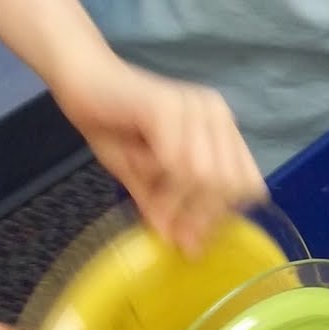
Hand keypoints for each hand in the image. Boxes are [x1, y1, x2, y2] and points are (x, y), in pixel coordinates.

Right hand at [53, 52, 266, 254]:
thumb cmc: (114, 127)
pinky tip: (137, 168)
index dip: (222, 216)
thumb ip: (172, 209)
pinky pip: (173, 161)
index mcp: (224, 130)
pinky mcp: (168, 106)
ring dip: (173, 199)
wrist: (80, 80)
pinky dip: (154, 175)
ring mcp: (196, 107)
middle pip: (229, 186)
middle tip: (168, 230)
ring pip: (204, 177)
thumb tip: (189, 249)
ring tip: (149, 203)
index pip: (248, 185)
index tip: (192, 239)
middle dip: (197, 216)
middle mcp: (218, 114)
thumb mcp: (147, 179)